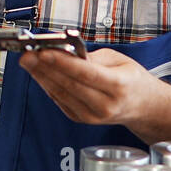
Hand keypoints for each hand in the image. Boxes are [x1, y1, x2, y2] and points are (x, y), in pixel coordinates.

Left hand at [19, 47, 160, 125]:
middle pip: (69, 85)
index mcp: (118, 86)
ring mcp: (92, 116)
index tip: (44, 52)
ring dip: (41, 76)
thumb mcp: (117, 59)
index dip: (62, 63)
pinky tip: (39, 73)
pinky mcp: (80, 119)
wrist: (142, 106)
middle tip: (28, 54)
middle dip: (45, 68)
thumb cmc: (130, 79)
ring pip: (60, 94)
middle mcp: (105, 105)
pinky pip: (60, 100)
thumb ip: (90, 57)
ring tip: (28, 61)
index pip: (85, 73)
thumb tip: (63, 51)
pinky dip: (47, 85)